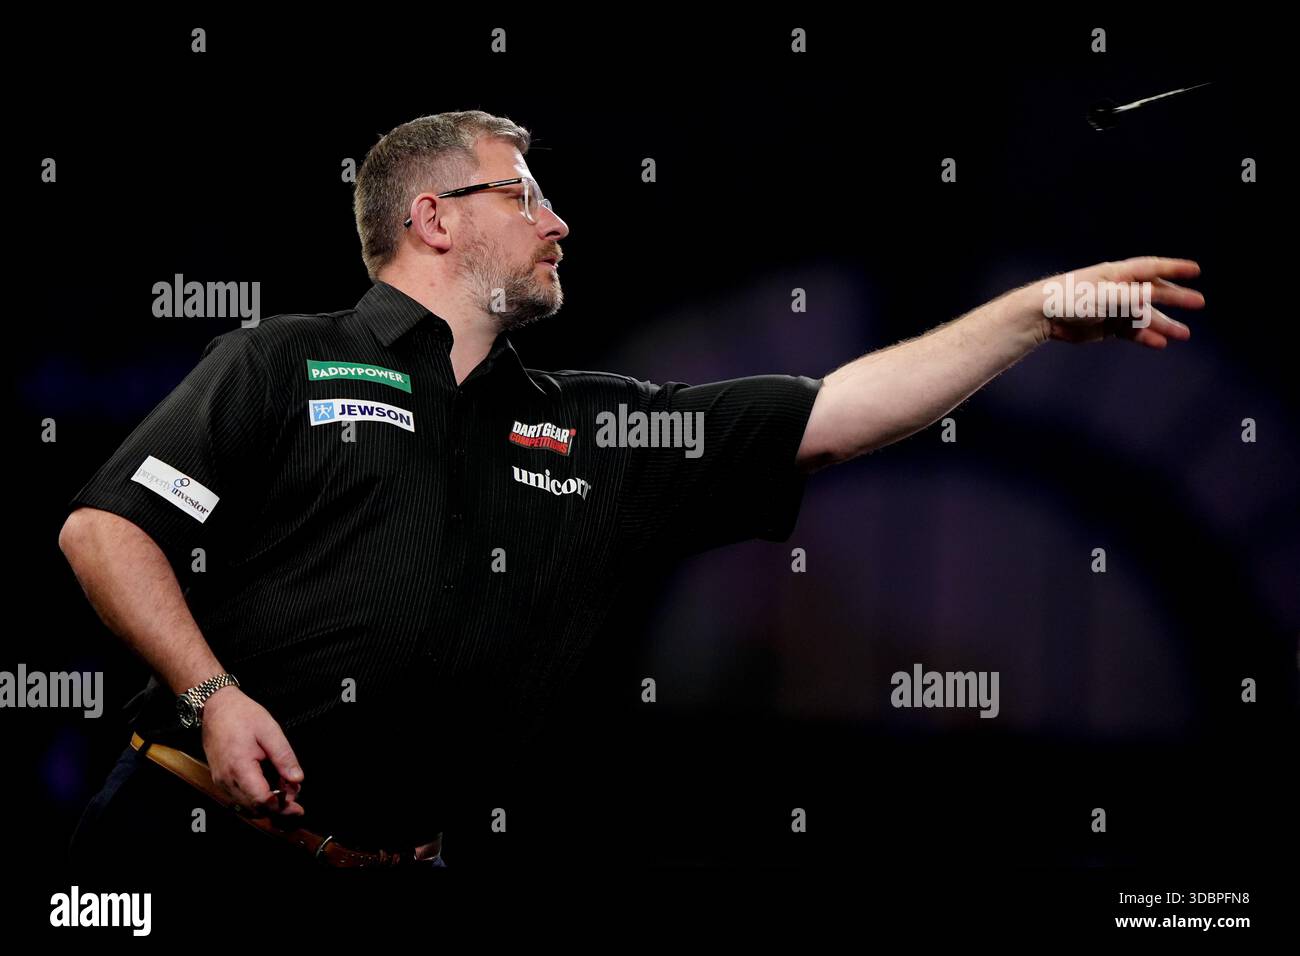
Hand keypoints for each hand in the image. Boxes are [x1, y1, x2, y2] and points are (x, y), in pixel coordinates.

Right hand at [201, 685, 304, 818]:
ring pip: (245, 806)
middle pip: (254, 808)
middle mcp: (226, 779)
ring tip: (284, 790)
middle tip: (295, 795)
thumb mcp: (270, 731)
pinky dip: (255, 798)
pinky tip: (268, 787)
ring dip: (266, 804)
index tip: (297, 807)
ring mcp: (220, 780)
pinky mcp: (220, 778)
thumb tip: (297, 779)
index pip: (261, 800)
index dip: (282, 807)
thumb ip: (284, 757)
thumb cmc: (242, 715)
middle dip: (277, 807)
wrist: (215, 707)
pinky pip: (238, 797)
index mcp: (239, 767)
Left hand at [1034, 256, 1204, 347]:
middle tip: (1199, 302)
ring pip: (1145, 316)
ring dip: (1164, 324)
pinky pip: (1131, 332)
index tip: (1196, 269)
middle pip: (1153, 293)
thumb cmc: (1071, 298)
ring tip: (1184, 334)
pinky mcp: (1106, 327)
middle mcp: (1119, 290)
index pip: (1152, 268)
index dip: (1174, 268)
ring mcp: (1114, 309)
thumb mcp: (1104, 295)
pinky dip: (1145, 337)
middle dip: (1176, 297)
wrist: (1043, 316)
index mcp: (1118, 274)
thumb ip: (1129, 297)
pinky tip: (1160, 343)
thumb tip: (1152, 297)